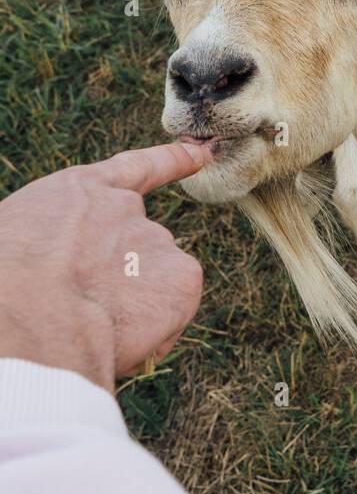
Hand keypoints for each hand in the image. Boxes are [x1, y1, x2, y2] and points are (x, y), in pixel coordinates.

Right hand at [0, 142, 211, 391]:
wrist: (28, 315)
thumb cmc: (5, 285)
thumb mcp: (13, 242)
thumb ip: (49, 243)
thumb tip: (55, 271)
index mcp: (76, 192)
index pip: (131, 169)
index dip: (170, 160)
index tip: (201, 152)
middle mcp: (123, 208)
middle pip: (136, 247)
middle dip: (117, 280)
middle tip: (77, 312)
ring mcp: (155, 240)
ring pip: (151, 286)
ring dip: (129, 309)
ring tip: (86, 328)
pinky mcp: (182, 279)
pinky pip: (171, 312)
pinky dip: (155, 331)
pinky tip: (119, 341)